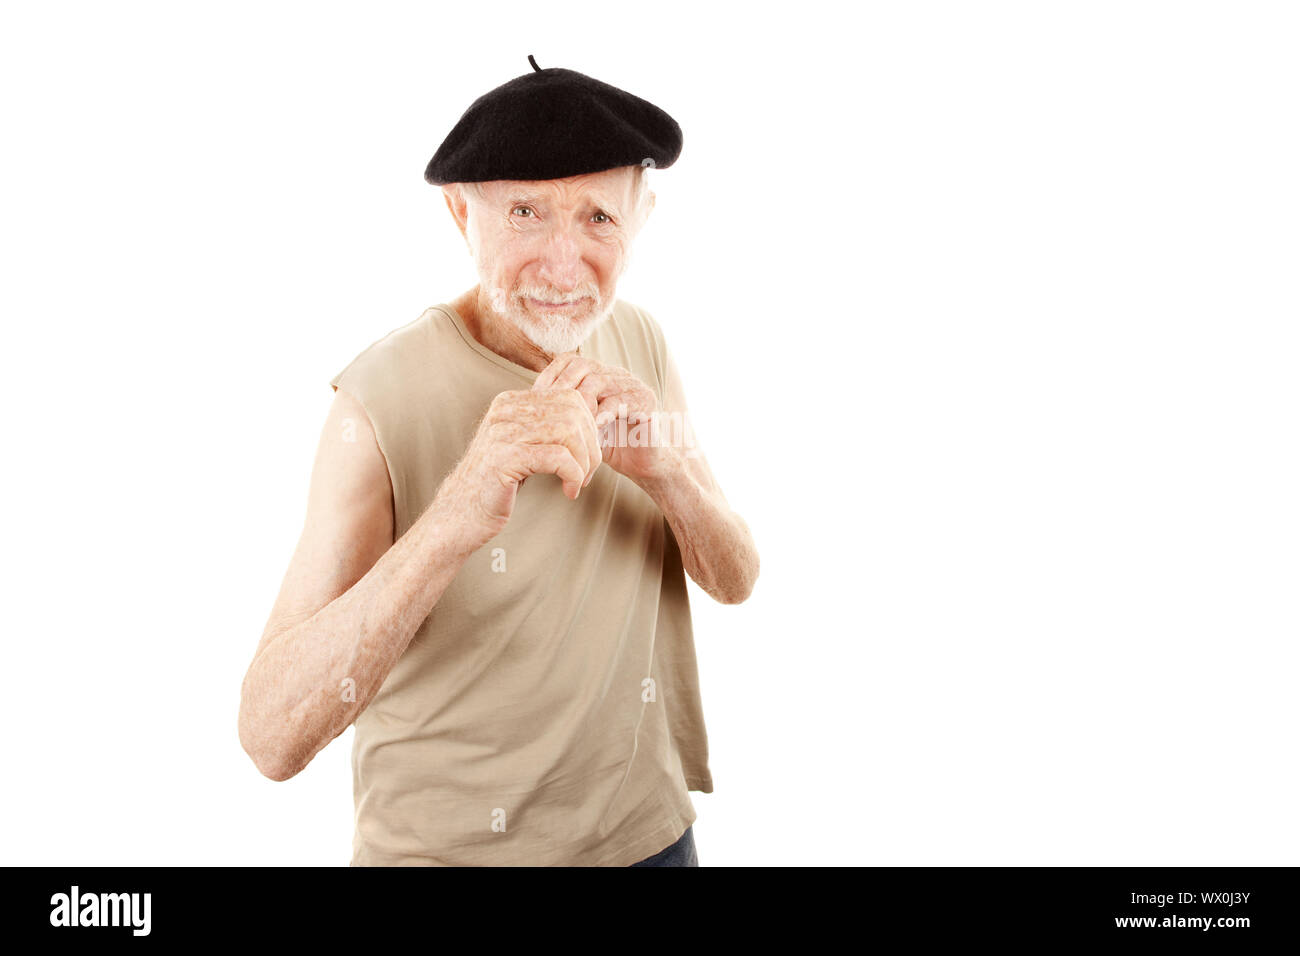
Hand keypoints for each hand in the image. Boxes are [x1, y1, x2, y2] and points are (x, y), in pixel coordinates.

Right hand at [433, 387, 600, 551]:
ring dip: (584, 462)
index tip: (587, 454)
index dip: (590, 426)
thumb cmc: (495, 485)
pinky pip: (559, 457)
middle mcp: (505, 411)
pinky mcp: (506, 458)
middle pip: (573, 412)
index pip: (569, 397)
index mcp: (510, 402)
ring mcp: (503, 432)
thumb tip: (590, 418)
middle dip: (591, 445)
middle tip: (588, 473)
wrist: (460, 514)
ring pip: (569, 432)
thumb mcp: (520, 446)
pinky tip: (569, 491)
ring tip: (580, 482)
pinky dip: (574, 475)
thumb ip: (545, 427)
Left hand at [532, 353, 668, 480]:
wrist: (644, 463)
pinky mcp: (647, 402)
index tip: (535, 403)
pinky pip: (620, 402)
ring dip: (578, 404)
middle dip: (561, 389)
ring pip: (598, 381)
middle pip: (581, 366)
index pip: (568, 361)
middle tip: (548, 415)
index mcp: (600, 374)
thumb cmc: (609, 444)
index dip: (550, 378)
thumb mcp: (579, 425)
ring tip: (567, 426)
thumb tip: (522, 405)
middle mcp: (616, 374)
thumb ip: (560, 411)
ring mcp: (633, 385)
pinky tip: (589, 433)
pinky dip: (600, 416)